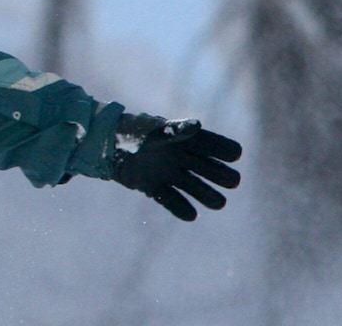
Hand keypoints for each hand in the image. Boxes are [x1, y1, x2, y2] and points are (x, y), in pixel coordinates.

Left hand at [111, 113, 242, 220]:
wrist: (106, 145)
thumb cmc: (133, 132)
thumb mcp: (153, 130)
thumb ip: (174, 131)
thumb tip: (197, 126)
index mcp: (184, 140)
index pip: (212, 145)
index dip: (225, 149)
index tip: (235, 155)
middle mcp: (181, 158)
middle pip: (209, 169)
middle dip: (222, 175)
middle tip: (232, 182)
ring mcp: (169, 174)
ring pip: (194, 187)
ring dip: (207, 194)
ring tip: (218, 203)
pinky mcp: (154, 187)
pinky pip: (171, 200)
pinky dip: (180, 208)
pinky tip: (191, 215)